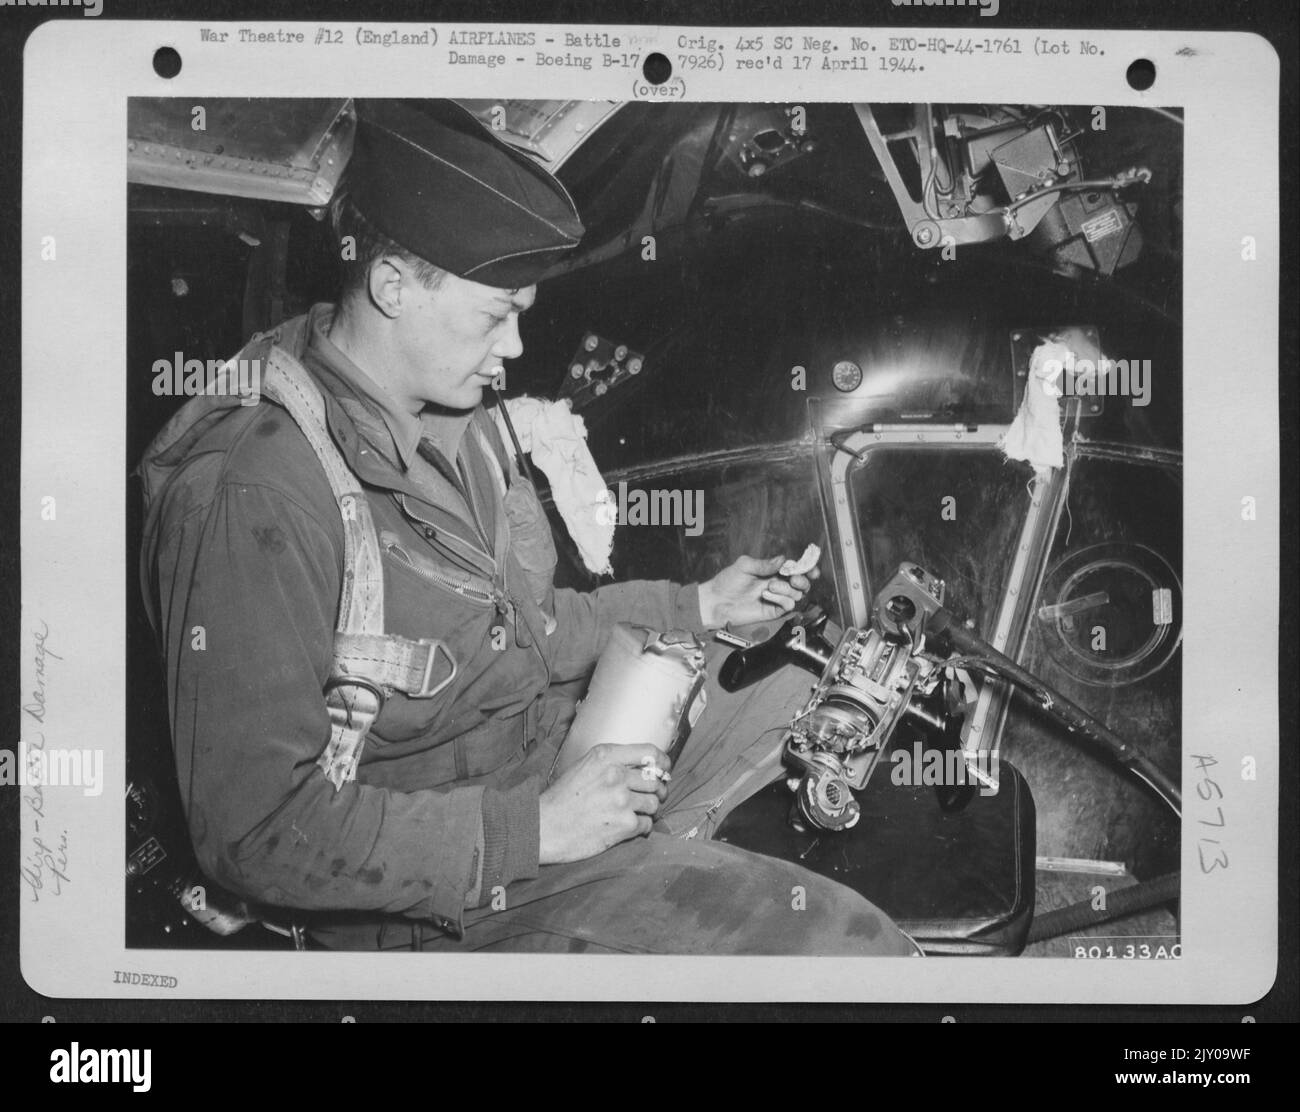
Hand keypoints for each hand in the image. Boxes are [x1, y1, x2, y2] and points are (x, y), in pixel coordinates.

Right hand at [538, 744, 670, 864]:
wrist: (543, 827)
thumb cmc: (561, 798)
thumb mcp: (583, 766)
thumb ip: (610, 762)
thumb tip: (641, 767)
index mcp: (606, 756)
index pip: (650, 753)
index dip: (663, 762)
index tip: (665, 770)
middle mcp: (617, 774)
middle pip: (654, 781)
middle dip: (655, 791)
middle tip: (648, 798)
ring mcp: (622, 799)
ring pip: (654, 803)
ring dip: (647, 810)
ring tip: (633, 814)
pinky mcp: (624, 824)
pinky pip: (646, 824)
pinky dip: (640, 828)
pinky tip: (626, 827)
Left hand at [697, 554, 818, 628]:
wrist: (717, 601)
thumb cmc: (727, 581)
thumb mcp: (745, 565)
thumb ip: (765, 564)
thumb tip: (783, 560)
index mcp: (773, 571)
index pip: (795, 569)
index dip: (806, 569)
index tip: (812, 570)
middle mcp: (778, 584)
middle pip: (802, 583)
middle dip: (802, 580)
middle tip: (794, 579)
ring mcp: (776, 598)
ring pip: (797, 594)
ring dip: (787, 589)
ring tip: (769, 588)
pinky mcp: (773, 611)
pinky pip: (788, 606)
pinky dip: (782, 600)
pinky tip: (767, 596)